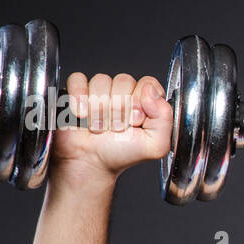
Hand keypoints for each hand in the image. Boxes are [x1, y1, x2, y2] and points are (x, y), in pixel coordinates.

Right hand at [52, 72, 172, 181]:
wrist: (91, 163)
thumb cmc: (122, 154)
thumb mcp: (155, 145)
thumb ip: (165, 118)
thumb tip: (152, 92)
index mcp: (147, 102)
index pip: (148, 84)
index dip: (140, 102)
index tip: (135, 121)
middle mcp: (126, 93)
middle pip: (124, 81)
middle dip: (119, 110)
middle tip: (117, 128)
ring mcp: (102, 90)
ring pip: (101, 81)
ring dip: (99, 109)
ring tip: (99, 127)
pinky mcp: (79, 91)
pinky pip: (78, 79)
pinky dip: (79, 97)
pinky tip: (82, 115)